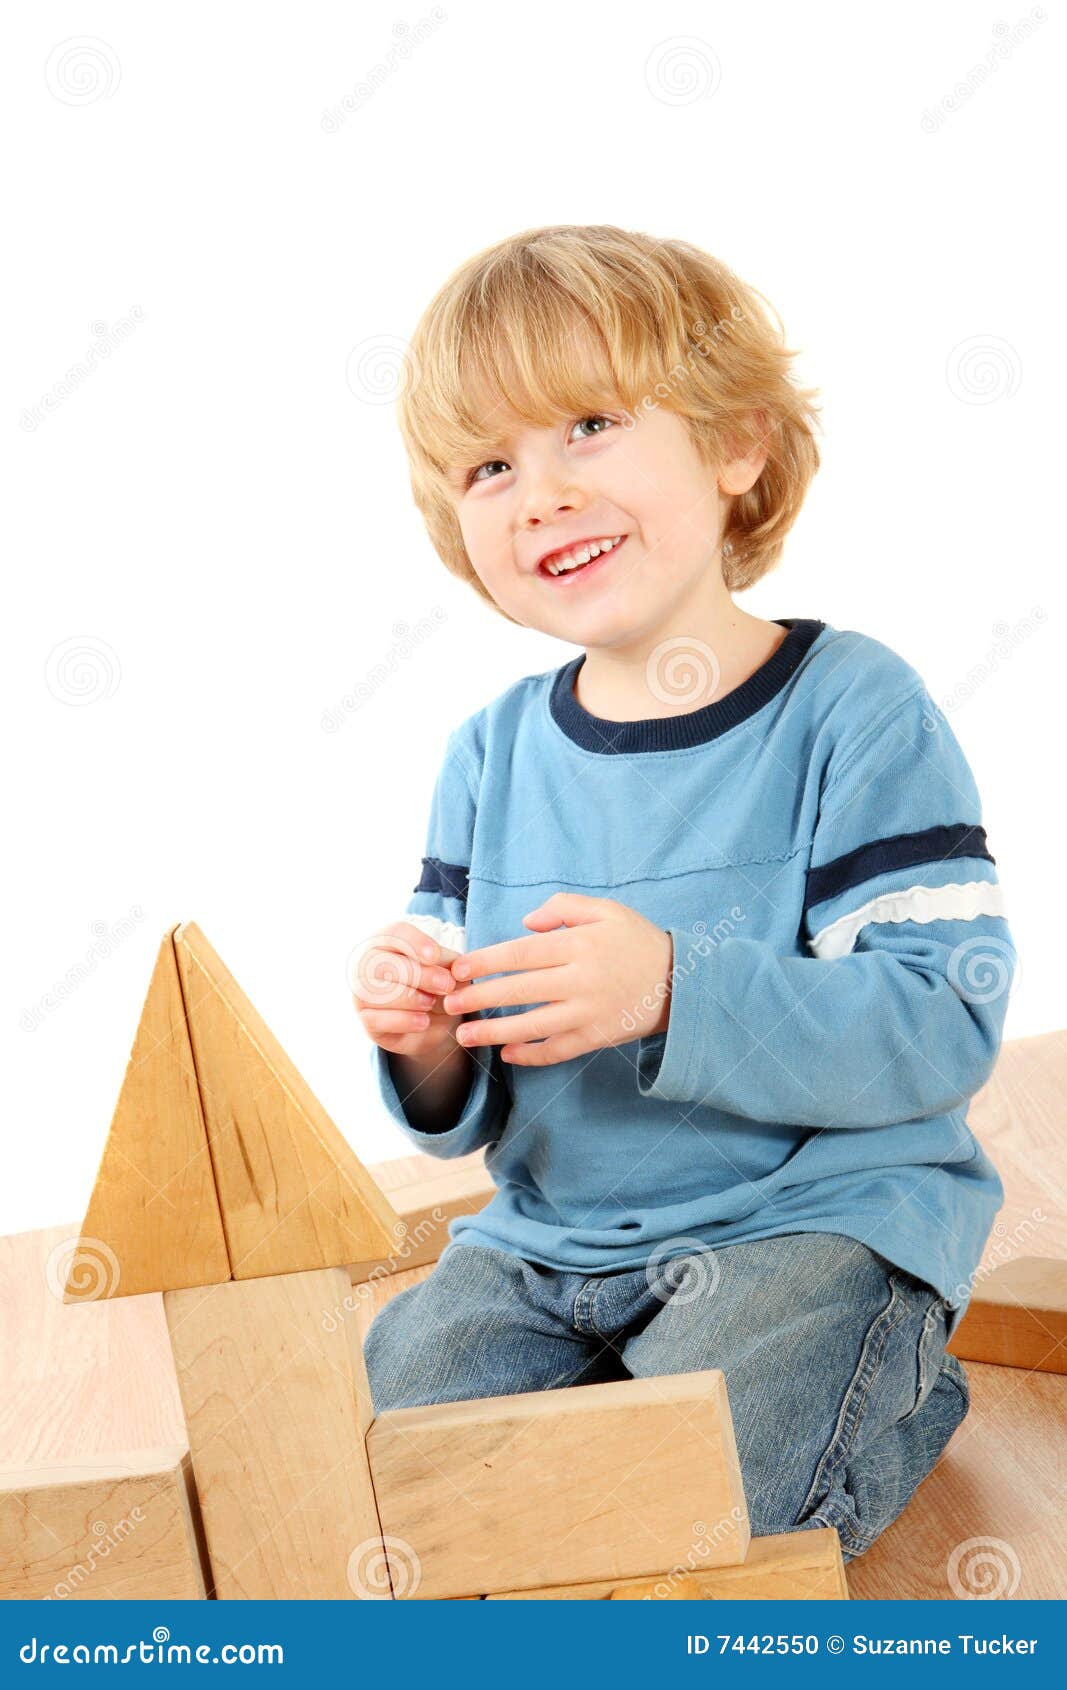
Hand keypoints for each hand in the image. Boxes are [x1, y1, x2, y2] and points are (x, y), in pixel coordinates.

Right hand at [351, 920, 465, 1059]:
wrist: (433, 1020)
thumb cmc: (435, 984)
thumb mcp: (447, 970)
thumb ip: (450, 964)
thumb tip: (455, 969)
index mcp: (385, 942)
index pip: (394, 934)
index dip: (414, 943)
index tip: (434, 956)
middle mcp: (366, 964)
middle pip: (384, 964)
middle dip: (419, 975)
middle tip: (446, 985)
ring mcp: (361, 993)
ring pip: (377, 992)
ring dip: (410, 998)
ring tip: (431, 1003)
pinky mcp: (366, 1021)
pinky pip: (376, 1020)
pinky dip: (404, 1021)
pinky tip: (424, 1021)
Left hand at [441, 892, 673, 1065]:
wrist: (681, 982)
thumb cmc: (637, 941)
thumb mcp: (606, 910)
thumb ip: (564, 908)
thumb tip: (524, 924)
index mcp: (579, 946)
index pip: (521, 954)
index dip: (486, 962)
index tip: (458, 969)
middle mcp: (581, 981)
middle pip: (520, 992)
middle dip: (479, 998)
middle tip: (448, 1004)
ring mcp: (589, 1013)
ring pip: (533, 1026)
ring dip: (495, 1033)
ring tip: (464, 1037)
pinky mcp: (597, 1037)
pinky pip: (558, 1050)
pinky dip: (531, 1055)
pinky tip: (507, 1054)